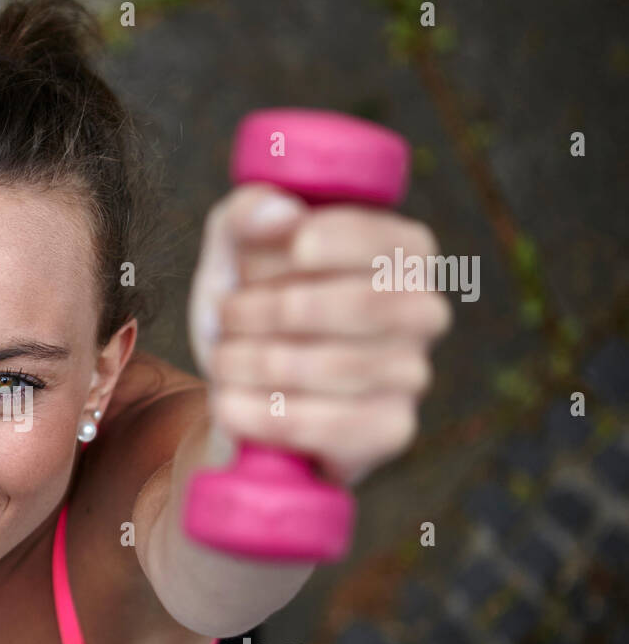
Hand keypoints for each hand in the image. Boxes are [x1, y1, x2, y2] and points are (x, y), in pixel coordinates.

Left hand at [187, 184, 452, 486]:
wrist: (237, 391)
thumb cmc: (248, 305)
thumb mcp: (233, 252)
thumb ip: (247, 214)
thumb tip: (283, 214)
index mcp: (400, 252)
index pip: (385, 242)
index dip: (340, 240)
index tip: (296, 246)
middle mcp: (422, 310)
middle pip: (363, 304)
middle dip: (276, 308)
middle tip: (227, 313)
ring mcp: (412, 373)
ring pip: (340, 366)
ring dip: (259, 361)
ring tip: (221, 358)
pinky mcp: (390, 428)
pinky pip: (337, 425)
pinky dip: (270, 416)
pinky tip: (230, 405)